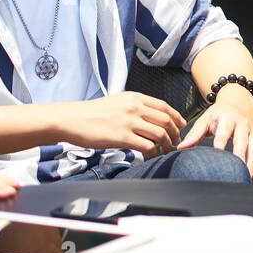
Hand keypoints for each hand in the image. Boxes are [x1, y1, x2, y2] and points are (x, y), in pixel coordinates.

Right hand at [57, 92, 184, 157]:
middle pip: (166, 120)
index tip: (181, 124)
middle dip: (175, 133)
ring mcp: (129, 122)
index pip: (164, 106)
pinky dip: (152, 152)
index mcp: (135, 97)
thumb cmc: (92, 113)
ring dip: (166, 144)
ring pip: (160, 134)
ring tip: (165, 150)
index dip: (176, 117)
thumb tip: (150, 117)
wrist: (71, 119)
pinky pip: (146, 146)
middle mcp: (135, 107)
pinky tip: (150, 155)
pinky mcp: (122, 137)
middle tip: (176, 141)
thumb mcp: (117, 102)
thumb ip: (134, 106)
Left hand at [175, 86, 252, 176]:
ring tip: (245, 176)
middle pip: (242, 140)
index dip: (221, 140)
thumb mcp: (206, 119)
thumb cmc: (219, 114)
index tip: (218, 150)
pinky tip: (250, 175)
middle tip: (238, 167)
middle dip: (241, 153)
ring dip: (250, 163)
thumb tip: (180, 147)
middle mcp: (242, 124)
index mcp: (227, 118)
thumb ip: (194, 134)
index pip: (224, 131)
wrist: (239, 102)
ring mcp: (251, 132)